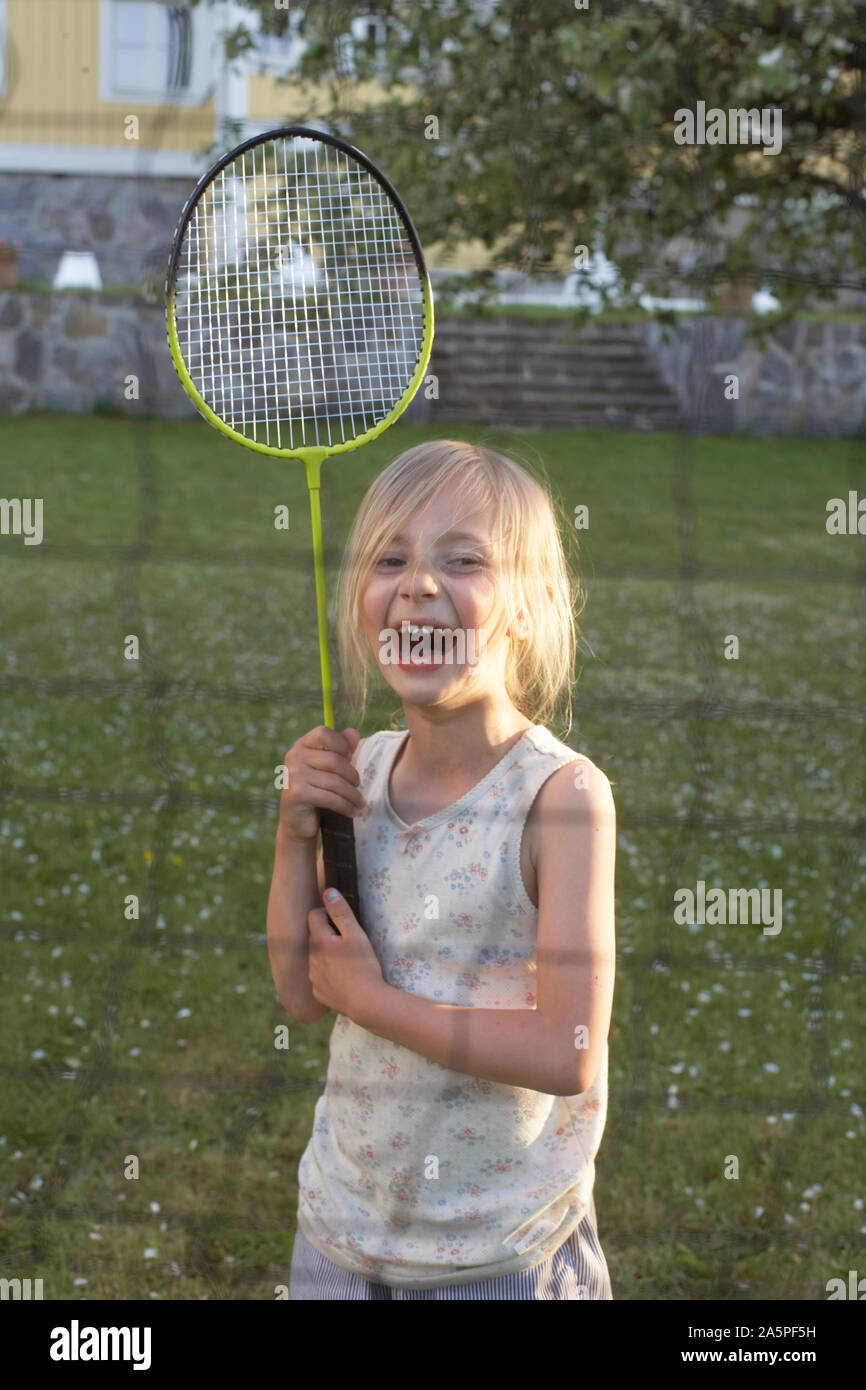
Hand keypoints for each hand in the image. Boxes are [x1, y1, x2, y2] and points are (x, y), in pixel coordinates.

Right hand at [279, 726, 364, 842]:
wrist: (298, 822)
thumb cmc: (317, 791)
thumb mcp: (330, 768)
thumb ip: (342, 748)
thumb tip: (353, 733)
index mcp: (301, 745)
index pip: (324, 733)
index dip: (342, 745)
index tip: (350, 759)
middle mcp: (294, 756)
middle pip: (334, 760)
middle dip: (352, 776)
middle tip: (358, 786)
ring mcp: (293, 775)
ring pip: (335, 782)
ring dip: (352, 795)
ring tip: (360, 803)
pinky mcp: (296, 794)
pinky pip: (330, 798)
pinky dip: (345, 806)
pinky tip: (352, 812)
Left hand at [307, 888, 385, 1022]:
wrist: (367, 1002)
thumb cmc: (363, 966)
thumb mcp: (356, 934)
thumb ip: (341, 912)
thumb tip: (328, 892)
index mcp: (318, 941)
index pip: (314, 915)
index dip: (328, 914)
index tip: (342, 922)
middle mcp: (310, 958)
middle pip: (314, 937)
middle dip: (327, 935)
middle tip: (348, 942)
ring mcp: (312, 977)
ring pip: (316, 957)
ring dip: (327, 955)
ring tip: (348, 961)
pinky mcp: (317, 993)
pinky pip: (319, 977)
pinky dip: (328, 975)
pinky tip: (344, 978)